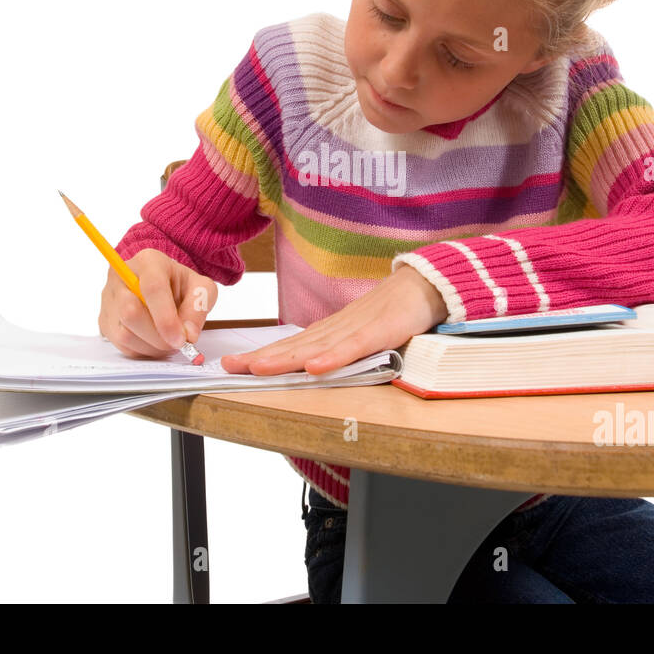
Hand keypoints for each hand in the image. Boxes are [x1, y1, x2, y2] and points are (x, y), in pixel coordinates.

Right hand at [98, 248, 217, 358]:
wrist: (163, 284)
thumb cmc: (180, 284)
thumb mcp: (201, 288)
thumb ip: (198, 307)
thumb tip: (188, 335)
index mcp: (148, 261)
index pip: (152, 289)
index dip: (166, 318)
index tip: (182, 339)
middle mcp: (121, 276)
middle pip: (130, 313)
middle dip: (158, 337)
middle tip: (178, 343)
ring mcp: (108, 299)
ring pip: (124, 333)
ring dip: (152, 346)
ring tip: (168, 340)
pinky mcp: (104, 320)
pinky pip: (121, 345)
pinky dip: (143, 350)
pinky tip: (155, 342)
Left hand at [220, 264, 447, 374]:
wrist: (424, 284)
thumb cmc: (392, 311)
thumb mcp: (360, 335)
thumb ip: (339, 350)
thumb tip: (314, 368)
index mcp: (331, 331)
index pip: (290, 345)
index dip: (262, 355)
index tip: (232, 364)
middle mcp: (336, 328)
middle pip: (294, 345)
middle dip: (261, 357)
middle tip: (229, 366)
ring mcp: (357, 328)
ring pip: (316, 347)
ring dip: (286, 358)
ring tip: (257, 368)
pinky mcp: (380, 332)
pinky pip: (354, 348)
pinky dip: (333, 358)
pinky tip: (315, 368)